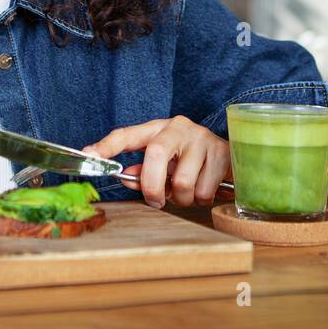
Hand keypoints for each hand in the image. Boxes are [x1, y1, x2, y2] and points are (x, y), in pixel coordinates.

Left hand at [82, 116, 231, 208]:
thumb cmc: (191, 162)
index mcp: (159, 128)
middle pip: (155, 155)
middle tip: (156, 201)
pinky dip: (201, 199)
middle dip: (152, 186)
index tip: (89, 156)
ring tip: (188, 192)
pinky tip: (206, 187)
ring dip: (182, 198)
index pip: (127, 134)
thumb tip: (127, 180)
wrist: (238, 152)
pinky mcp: (222, 153)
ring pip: (182, 181)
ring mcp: (202, 138)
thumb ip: (144, 173)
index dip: (107, 146)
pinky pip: (203, 190)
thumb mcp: (166, 165)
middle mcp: (179, 127)